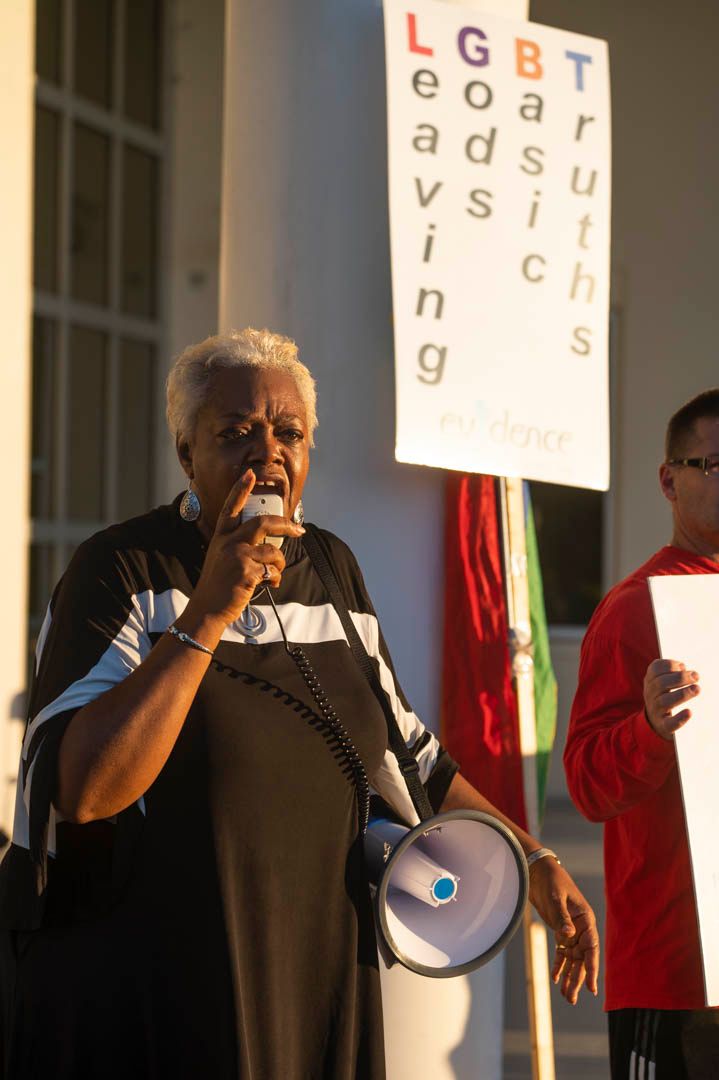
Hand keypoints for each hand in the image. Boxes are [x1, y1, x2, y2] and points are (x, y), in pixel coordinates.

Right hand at [186, 469, 304, 627]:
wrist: (207, 608)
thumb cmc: (217, 585)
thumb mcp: (221, 558)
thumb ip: (239, 546)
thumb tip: (269, 546)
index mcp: (221, 537)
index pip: (231, 507)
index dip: (241, 489)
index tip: (250, 474)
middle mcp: (228, 542)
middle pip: (262, 522)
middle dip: (284, 525)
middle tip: (298, 530)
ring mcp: (237, 556)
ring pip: (272, 550)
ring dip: (280, 563)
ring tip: (275, 573)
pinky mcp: (246, 572)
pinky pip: (272, 570)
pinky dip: (275, 578)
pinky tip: (268, 585)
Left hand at [528, 858, 599, 1004]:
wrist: (538, 870)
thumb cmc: (551, 880)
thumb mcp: (555, 898)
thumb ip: (562, 917)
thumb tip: (568, 937)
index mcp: (586, 919)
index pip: (591, 948)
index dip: (592, 969)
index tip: (591, 988)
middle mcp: (581, 928)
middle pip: (582, 958)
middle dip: (577, 979)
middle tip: (571, 999)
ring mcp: (571, 930)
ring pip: (572, 959)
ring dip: (569, 976)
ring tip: (565, 996)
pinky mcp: (560, 931)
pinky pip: (562, 952)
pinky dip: (559, 965)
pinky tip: (556, 979)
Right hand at [643, 658, 698, 739]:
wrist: (656, 723)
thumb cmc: (665, 697)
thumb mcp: (664, 684)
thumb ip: (673, 675)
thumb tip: (687, 671)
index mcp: (650, 681)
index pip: (655, 669)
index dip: (669, 665)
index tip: (683, 666)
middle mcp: (650, 695)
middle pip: (661, 684)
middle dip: (679, 678)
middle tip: (695, 676)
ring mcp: (655, 711)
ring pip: (664, 701)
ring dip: (682, 694)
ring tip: (696, 689)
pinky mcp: (663, 726)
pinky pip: (669, 723)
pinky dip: (679, 718)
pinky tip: (689, 712)